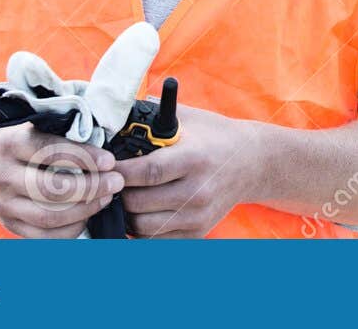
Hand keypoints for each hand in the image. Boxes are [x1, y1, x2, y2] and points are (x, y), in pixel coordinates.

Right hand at [0, 116, 123, 238]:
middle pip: (52, 189)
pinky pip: (41, 236)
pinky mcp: (6, 223)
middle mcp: (2, 174)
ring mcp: (2, 203)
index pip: (51, 151)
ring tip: (106, 198)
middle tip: (115, 182)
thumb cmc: (9, 136)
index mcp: (10, 143)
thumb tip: (102, 143)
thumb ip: (58, 131)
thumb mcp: (27, 123)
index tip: (109, 161)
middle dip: (91, 188)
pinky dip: (69, 231)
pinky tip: (87, 217)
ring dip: (84, 210)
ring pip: (48, 216)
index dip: (84, 157)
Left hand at [118, 104, 258, 237]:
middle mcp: (197, 191)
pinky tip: (140, 210)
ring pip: (143, 226)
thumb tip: (116, 120)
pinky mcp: (197, 232)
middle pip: (139, 202)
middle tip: (110, 182)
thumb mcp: (189, 120)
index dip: (120, 171)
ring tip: (123, 198)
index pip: (148, 172)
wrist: (252, 163)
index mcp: (195, 159)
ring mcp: (198, 216)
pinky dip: (141, 228)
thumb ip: (154, 119)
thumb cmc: (215, 137)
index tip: (105, 166)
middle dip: (118, 192)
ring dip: (126, 213)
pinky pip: (156, 239)